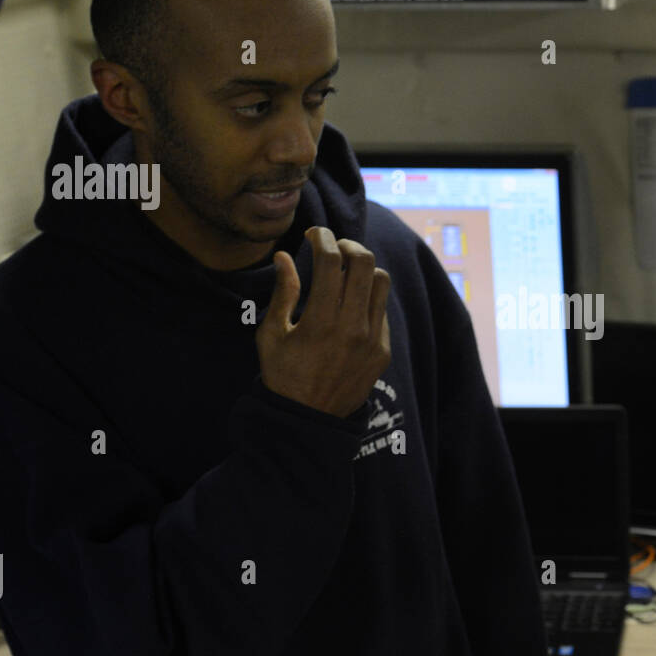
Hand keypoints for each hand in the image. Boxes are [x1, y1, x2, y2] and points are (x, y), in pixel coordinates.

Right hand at [256, 227, 391, 418]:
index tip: (314, 234)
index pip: (330, 262)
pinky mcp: (383, 351)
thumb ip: (283, 292)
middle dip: (348, 246)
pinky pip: (383, 309)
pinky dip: (369, 296)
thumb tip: (285, 256)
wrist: (308, 422)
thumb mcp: (271, 335)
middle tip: (334, 247)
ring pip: (381, 282)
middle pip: (364, 263)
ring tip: (345, 271)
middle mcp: (353, 327)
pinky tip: (352, 301)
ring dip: (364, 269)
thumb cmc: (283, 375)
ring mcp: (373, 340)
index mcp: (321, 321)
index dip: (322, 238)